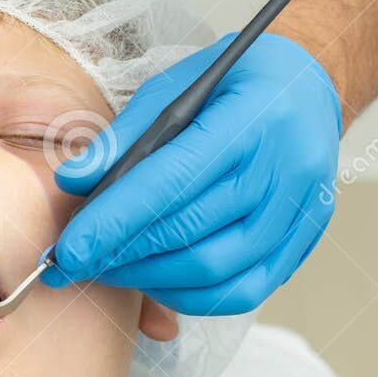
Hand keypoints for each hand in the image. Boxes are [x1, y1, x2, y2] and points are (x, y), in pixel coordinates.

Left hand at [44, 31, 341, 314]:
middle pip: (189, 232)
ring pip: (214, 271)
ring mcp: (300, 211)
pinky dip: (191, 294)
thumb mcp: (175, 87)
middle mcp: (284, 169)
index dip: (114, 222)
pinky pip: (242, 290)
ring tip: (110, 267)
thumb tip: (73, 181)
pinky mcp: (303, 242)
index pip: (172, 182)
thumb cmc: (235, 83)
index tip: (67, 250)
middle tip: (74, 263)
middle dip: (120, 254)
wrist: (310, 85)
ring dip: (150, 277)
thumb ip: (124, 137)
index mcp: (251, 118)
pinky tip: (157, 278)